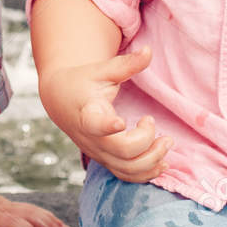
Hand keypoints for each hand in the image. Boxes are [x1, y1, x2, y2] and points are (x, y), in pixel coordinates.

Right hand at [39, 46, 170, 182]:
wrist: (60, 99)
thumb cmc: (82, 82)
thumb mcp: (101, 70)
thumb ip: (125, 64)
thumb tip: (148, 51)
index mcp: (87, 113)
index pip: (95, 125)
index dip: (107, 127)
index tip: (121, 122)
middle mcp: (92, 138)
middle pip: (122, 152)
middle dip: (147, 142)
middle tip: (154, 122)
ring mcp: (99, 152)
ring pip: (126, 170)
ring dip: (152, 161)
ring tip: (166, 142)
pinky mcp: (105, 159)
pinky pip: (126, 175)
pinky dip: (146, 174)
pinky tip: (162, 163)